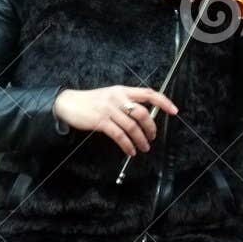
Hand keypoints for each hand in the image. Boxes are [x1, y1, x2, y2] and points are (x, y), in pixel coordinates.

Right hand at [52, 85, 178, 156]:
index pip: (148, 93)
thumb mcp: (110, 96)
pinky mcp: (100, 121)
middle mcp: (117, 98)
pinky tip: (130, 151)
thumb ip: (125, 102)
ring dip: (141, 140)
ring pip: (132, 126)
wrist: (68, 104)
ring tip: (144, 148)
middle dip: (151, 128)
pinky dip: (127, 145)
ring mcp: (109, 109)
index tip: (174, 111)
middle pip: (142, 113)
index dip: (163, 102)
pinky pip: (119, 135)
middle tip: (152, 137)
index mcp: (122, 90)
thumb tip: (143, 115)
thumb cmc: (90, 102)